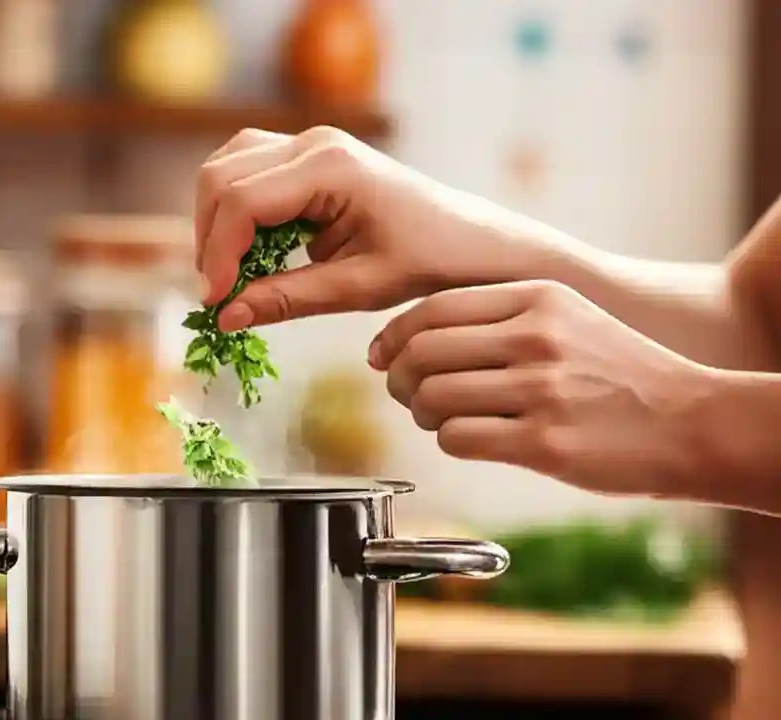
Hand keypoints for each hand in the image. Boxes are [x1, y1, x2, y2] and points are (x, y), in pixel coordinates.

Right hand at [195, 126, 562, 330]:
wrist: (472, 240)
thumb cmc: (427, 261)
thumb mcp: (357, 288)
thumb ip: (286, 299)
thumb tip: (224, 318)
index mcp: (330, 167)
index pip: (243, 202)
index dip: (218, 254)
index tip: (215, 303)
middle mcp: (314, 142)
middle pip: (221, 176)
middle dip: (209, 237)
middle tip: (218, 293)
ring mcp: (309, 142)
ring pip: (226, 167)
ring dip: (215, 220)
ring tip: (228, 272)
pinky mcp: (307, 155)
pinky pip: (247, 170)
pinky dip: (233, 208)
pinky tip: (247, 250)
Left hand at [369, 280, 713, 499]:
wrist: (692, 424)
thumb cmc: (620, 375)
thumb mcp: (567, 318)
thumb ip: (497, 319)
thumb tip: (411, 336)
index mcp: (538, 298)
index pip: (433, 308)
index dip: (394, 336)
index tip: (382, 356)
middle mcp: (537, 338)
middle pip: (422, 353)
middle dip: (399, 378)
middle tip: (408, 395)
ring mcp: (541, 390)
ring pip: (432, 396)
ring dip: (422, 414)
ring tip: (440, 419)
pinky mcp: (544, 443)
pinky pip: (457, 438)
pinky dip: (449, 441)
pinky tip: (469, 439)